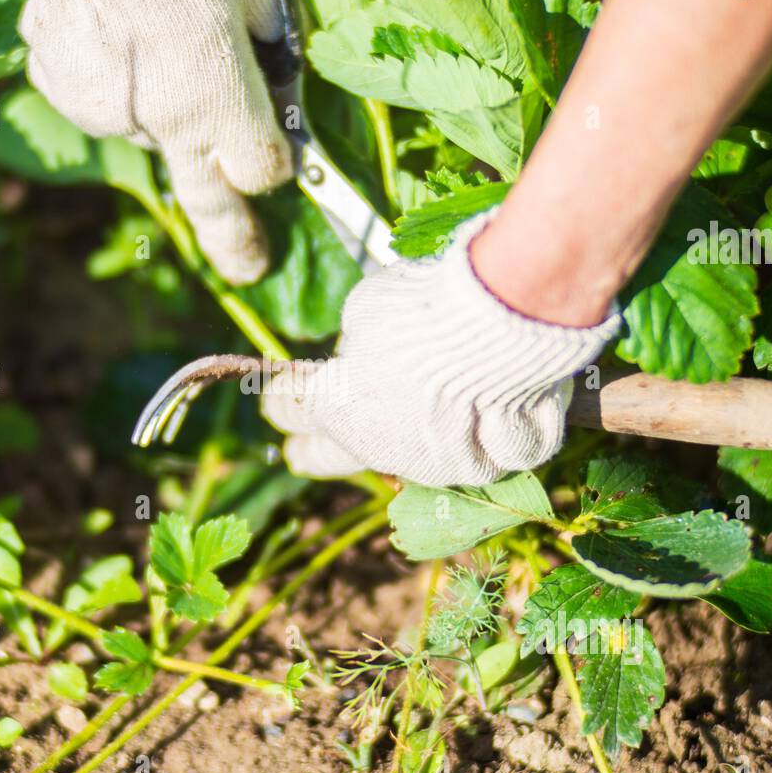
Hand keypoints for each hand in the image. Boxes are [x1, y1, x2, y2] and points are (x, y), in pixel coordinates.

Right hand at [0, 0, 291, 283]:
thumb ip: (268, 42)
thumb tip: (278, 75)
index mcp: (219, 97)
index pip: (261, 169)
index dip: (272, 163)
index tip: (273, 158)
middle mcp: (167, 122)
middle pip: (210, 202)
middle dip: (234, 240)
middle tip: (250, 270)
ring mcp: (110, 116)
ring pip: (153, 129)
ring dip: (160, 103)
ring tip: (152, 36)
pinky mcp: (67, 98)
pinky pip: (105, 101)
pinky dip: (114, 79)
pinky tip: (112, 31)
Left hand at [261, 214, 620, 486]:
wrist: (498, 325)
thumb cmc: (419, 307)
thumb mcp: (366, 310)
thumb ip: (358, 340)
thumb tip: (364, 350)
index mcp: (336, 408)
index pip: (294, 410)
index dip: (281, 403)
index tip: (273, 401)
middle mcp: (383, 449)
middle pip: (333, 459)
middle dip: (312, 454)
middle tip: (298, 455)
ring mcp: (442, 465)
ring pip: (411, 461)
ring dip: (404, 444)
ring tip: (410, 424)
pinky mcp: (496, 462)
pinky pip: (484, 454)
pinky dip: (484, 439)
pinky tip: (493, 420)